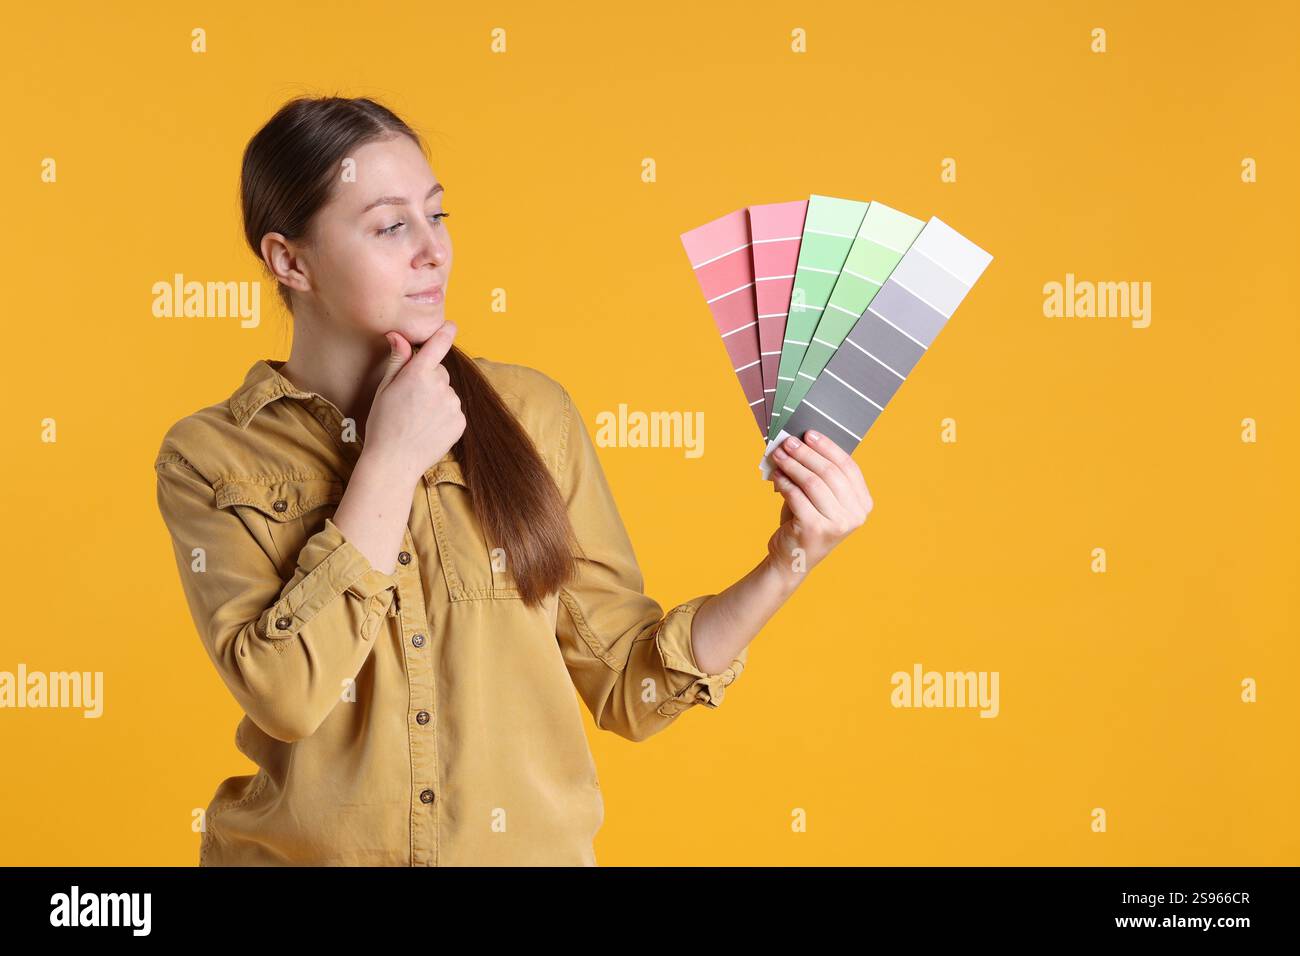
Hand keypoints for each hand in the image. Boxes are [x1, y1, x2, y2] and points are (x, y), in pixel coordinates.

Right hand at [361, 322, 466, 484]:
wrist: (394, 462)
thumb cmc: (383, 424)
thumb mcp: (384, 388)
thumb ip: (397, 360)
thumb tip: (398, 334)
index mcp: (419, 374)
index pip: (438, 344)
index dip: (445, 332)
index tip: (450, 325)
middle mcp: (440, 386)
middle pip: (440, 372)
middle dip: (428, 378)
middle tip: (409, 398)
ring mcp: (453, 405)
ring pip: (447, 392)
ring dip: (436, 398)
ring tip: (417, 417)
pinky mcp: (460, 422)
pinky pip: (453, 410)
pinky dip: (443, 415)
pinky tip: (427, 427)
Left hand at [765, 430, 871, 578]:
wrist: (792, 559)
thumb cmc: (805, 522)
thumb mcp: (819, 498)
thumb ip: (818, 474)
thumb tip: (801, 441)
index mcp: (863, 504)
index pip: (848, 467)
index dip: (828, 447)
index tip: (809, 434)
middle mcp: (855, 515)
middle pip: (830, 473)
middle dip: (806, 453)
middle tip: (788, 442)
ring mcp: (837, 524)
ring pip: (813, 482)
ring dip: (793, 465)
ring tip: (778, 455)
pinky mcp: (815, 529)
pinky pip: (797, 496)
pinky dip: (784, 482)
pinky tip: (776, 475)